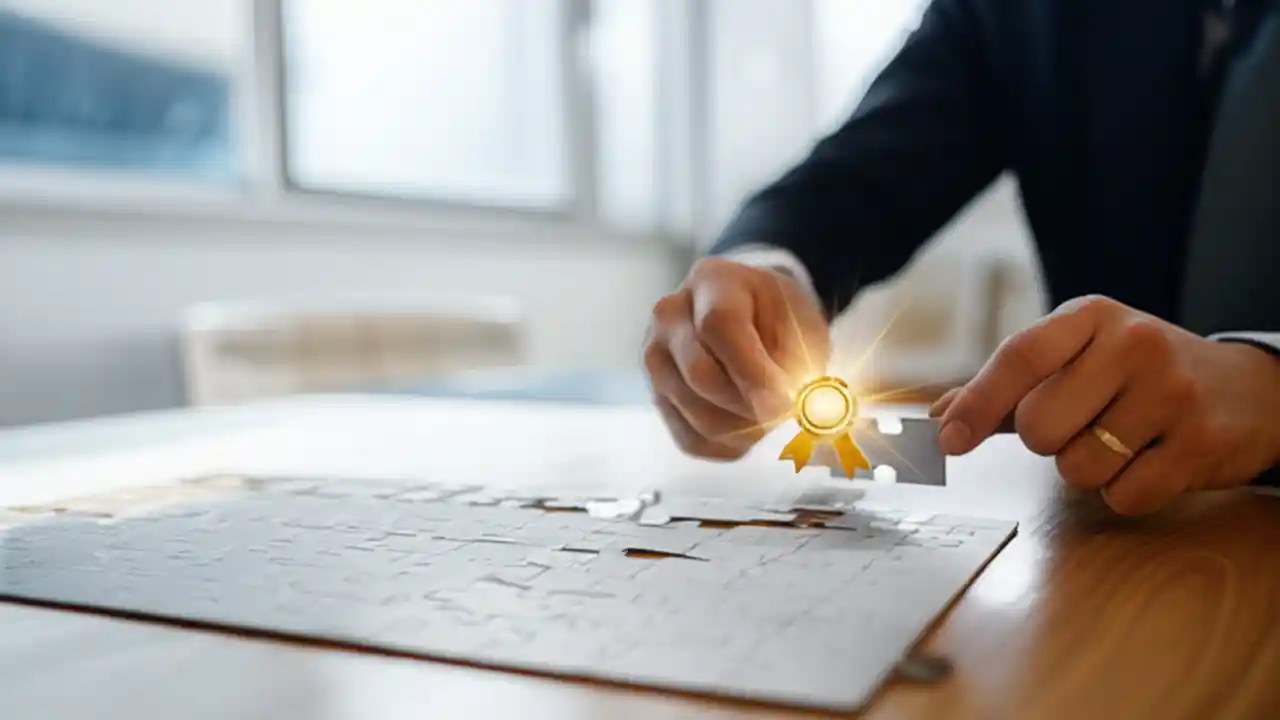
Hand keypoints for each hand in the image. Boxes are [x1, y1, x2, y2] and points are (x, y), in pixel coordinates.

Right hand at [643, 257, 829, 458]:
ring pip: (697, 415)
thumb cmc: (778, 317)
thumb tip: (785, 407)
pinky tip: (750, 429)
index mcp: (710, 280)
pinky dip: (729, 446)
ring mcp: (655, 358)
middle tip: (786, 414)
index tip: (787, 400)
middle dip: (751, 406)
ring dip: (745, 430)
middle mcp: (669, 315)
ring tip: (772, 418)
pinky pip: (691, 440)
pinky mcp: (658, 397)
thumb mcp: (799, 321)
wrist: (752, 320)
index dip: (754, 371)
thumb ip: (794, 359)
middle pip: (701, 375)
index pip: (718, 326)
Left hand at [932, 295, 1279, 514]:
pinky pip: (1125, 496)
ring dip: (1088, 469)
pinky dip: (1126, 492)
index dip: (977, 402)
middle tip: (1082, 426)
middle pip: (1040, 427)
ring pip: (1078, 468)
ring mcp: (1171, 392)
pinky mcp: (1201, 444)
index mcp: (1091, 317)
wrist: (1247, 389)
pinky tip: (1151, 461)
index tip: (948, 440)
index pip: (1019, 356)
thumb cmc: (1138, 374)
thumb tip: (938, 416)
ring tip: (1122, 440)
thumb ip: (1008, 388)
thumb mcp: (1078, 358)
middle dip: (1048, 442)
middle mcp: (1133, 344)